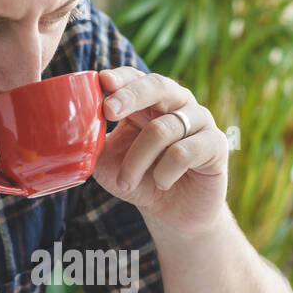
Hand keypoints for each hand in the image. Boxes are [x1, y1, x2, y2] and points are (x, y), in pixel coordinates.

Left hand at [93, 68, 229, 235]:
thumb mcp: (108, 162)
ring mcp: (200, 121)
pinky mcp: (216, 144)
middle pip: (157, 85)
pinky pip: (183, 152)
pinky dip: (164, 172)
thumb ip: (94, 141)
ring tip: (127, 183)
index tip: (103, 82)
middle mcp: (177, 103)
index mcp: (149, 101)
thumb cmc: (139, 181)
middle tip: (108, 111)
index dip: (120, 78)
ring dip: (137, 161)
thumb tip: (76, 125)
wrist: (172, 214)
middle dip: (130, 96)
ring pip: (162, 129)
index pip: (135, 77)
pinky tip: (162, 184)